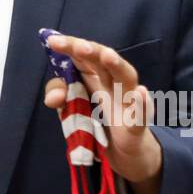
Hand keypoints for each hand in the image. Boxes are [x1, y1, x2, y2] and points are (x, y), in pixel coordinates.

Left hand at [42, 33, 162, 193]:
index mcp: (96, 75)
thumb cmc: (96, 120)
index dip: (70, 46)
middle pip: (105, 61)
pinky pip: (139, 116)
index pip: (84, 55)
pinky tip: (140, 93)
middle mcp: (114, 83)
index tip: (52, 41)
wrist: (121, 152)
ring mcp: (128, 103)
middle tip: (79, 46)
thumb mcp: (71, 106)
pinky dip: (141, 105)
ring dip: (117, 66)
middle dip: (92, 51)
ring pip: (126, 79)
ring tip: (107, 56)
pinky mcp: (136, 127)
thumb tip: (53, 97)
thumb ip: (59, 95)